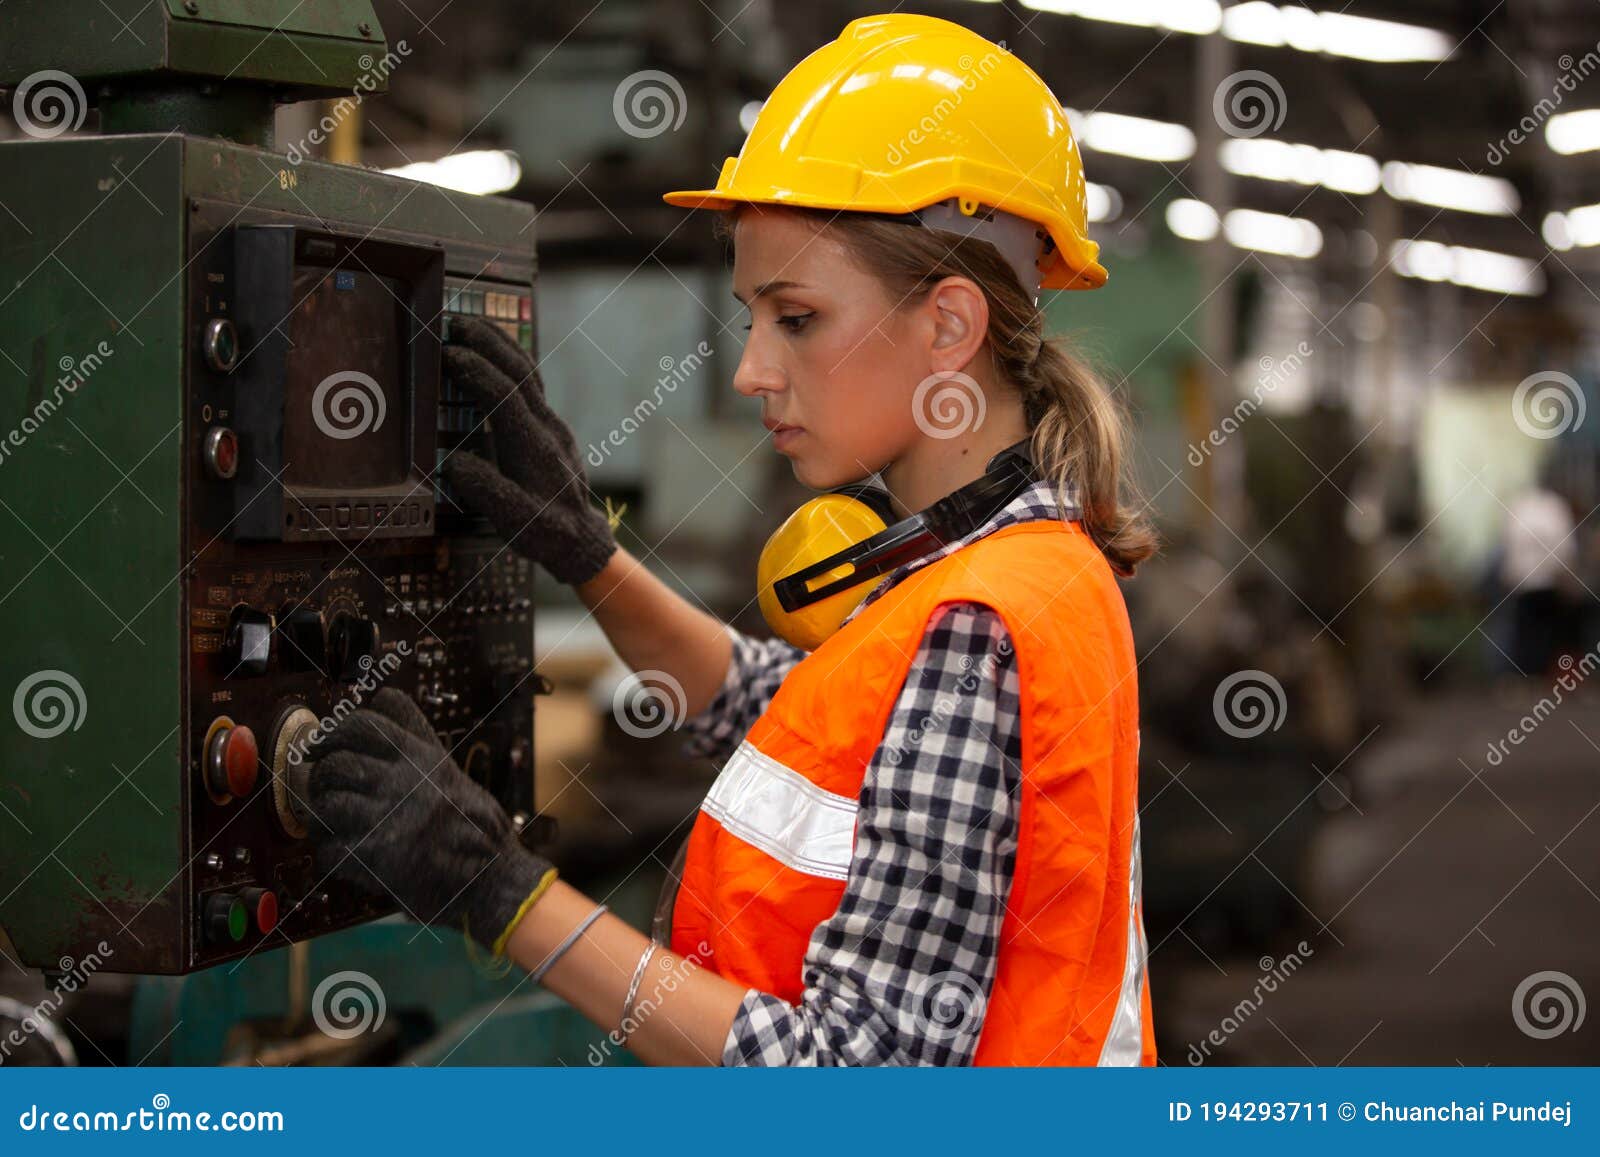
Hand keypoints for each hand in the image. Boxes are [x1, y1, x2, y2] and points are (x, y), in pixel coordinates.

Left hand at [303, 687, 554, 951]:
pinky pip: (328, 850)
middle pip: (336, 760)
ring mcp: (388, 818)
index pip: (364, 722)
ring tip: (330, 822)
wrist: (493, 879)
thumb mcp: (450, 772)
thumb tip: (382, 698)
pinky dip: (329, 855)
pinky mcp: (376, 857)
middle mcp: (404, 781)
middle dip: (321, 773)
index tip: (322, 741)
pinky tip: (343, 854)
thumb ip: (416, 740)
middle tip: (321, 783)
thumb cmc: (474, 827)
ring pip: (326, 802)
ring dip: (320, 815)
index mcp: (422, 758)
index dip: (334, 729)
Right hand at [439, 317, 618, 585]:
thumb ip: (487, 491)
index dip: (478, 372)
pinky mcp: (549, 426)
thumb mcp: (515, 521)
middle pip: (519, 373)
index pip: (506, 398)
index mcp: (535, 448)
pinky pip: (529, 382)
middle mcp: (547, 428)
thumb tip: (455, 462)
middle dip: (487, 343)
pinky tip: (492, 349)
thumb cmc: (546, 533)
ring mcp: (551, 423)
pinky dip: (509, 359)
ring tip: (468, 322)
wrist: (581, 538)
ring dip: (499, 344)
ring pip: (528, 372)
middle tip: (453, 321)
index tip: (448, 353)